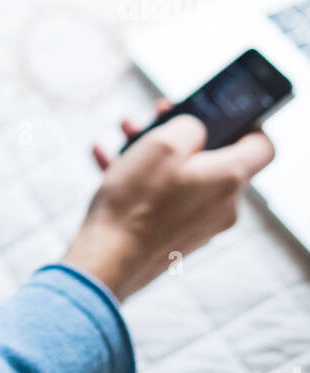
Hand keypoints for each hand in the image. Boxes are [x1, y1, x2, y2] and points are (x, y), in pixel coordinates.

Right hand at [61, 107, 274, 301]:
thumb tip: (195, 130)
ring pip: (186, 175)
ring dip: (156, 152)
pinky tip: (109, 160)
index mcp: (228, 178)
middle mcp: (223, 204)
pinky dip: (143, 177)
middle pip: (216, 157)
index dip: (247, 123)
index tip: (222, 113)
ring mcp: (202, 223)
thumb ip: (188, 126)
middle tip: (156, 117)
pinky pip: (167, 196)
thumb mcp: (161, 144)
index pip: (262, 146)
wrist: (109, 259)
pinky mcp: (180, 234)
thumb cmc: (136, 203)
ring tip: (126, 137)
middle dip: (183, 133)